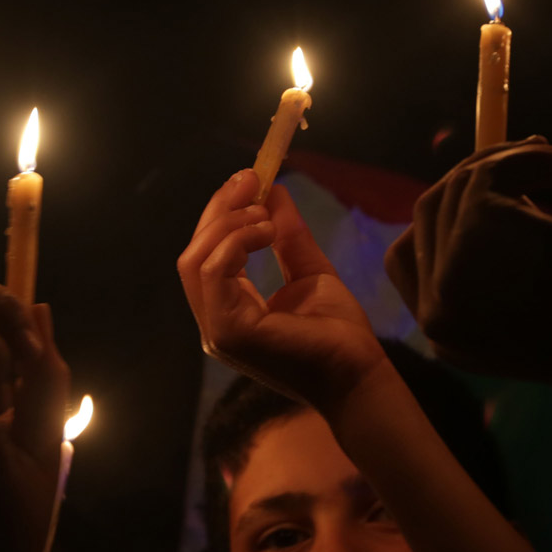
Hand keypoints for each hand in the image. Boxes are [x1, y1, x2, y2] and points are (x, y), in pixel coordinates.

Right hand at [177, 170, 383, 413]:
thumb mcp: (310, 270)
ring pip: (195, 261)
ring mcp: (217, 329)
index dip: (222, 213)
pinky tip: (267, 233)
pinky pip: (214, 274)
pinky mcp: (228, 331)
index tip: (249, 179)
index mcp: (229, 309)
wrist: (358, 372)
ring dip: (228, 225)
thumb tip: (275, 191)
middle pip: (194, 253)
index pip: (206, 254)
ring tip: (265, 215)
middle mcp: (215, 321)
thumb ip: (288, 235)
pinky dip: (236, 242)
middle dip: (219, 210)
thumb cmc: (338, 332)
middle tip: (251, 180)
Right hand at [385, 140, 551, 429]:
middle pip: (427, 214)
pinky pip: (492, 170)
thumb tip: (496, 194)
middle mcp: (434, 311)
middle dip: (477, 177)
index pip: (408, 259)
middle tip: (532, 156)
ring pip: (459, 185)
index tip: (494, 191)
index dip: (444, 216)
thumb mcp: (536, 313)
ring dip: (517, 160)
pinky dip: (538, 158)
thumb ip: (496, 270)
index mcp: (445, 337)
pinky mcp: (476, 228)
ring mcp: (449, 272)